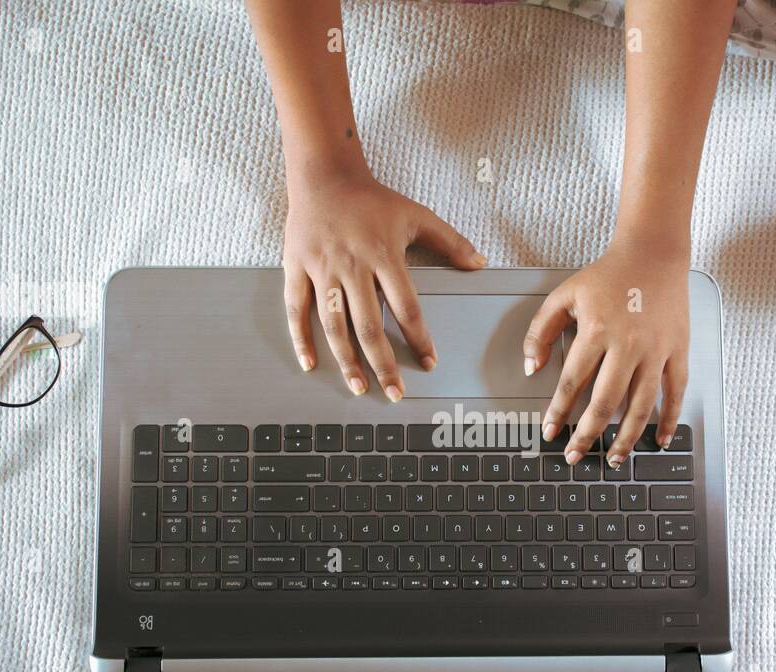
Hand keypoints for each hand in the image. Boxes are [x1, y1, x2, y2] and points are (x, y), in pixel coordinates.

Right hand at [283, 169, 484, 399]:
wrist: (324, 175)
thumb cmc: (372, 199)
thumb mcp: (416, 214)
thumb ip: (450, 241)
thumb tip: (480, 263)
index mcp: (384, 256)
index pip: (406, 308)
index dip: (419, 339)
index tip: (428, 363)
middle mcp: (352, 266)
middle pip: (369, 325)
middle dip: (383, 363)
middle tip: (395, 392)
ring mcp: (322, 269)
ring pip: (333, 324)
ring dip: (347, 360)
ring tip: (359, 386)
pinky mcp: (296, 268)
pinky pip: (296, 309)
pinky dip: (301, 339)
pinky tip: (311, 364)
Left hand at [523, 240, 688, 466]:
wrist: (654, 253)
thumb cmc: (608, 275)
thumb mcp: (564, 295)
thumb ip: (540, 331)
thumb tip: (532, 368)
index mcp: (597, 331)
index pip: (573, 382)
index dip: (559, 411)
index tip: (550, 433)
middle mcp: (628, 345)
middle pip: (605, 402)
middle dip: (588, 435)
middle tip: (575, 456)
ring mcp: (656, 350)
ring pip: (641, 405)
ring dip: (626, 437)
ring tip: (615, 459)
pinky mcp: (678, 350)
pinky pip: (675, 392)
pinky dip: (669, 419)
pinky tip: (660, 440)